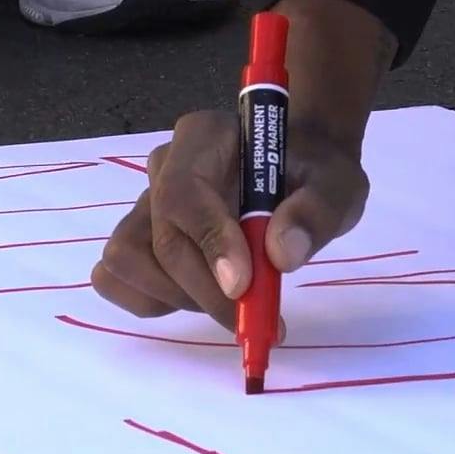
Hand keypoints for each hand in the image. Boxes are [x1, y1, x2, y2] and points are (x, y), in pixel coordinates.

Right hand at [89, 107, 372, 326]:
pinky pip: (117, 277)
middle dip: (205, 288)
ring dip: (177, 296)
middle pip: (161, 236)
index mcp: (205, 136)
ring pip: (127, 259)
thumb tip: (282, 254)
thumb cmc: (314, 174)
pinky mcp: (140, 239)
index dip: (209, 242)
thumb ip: (315, 212)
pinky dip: (154, 301)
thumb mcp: (337, 184)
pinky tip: (200, 298)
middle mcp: (165, 165)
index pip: (184, 190)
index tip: (244, 286)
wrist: (299, 175)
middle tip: (256, 317)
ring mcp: (146, 203)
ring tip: (230, 300)